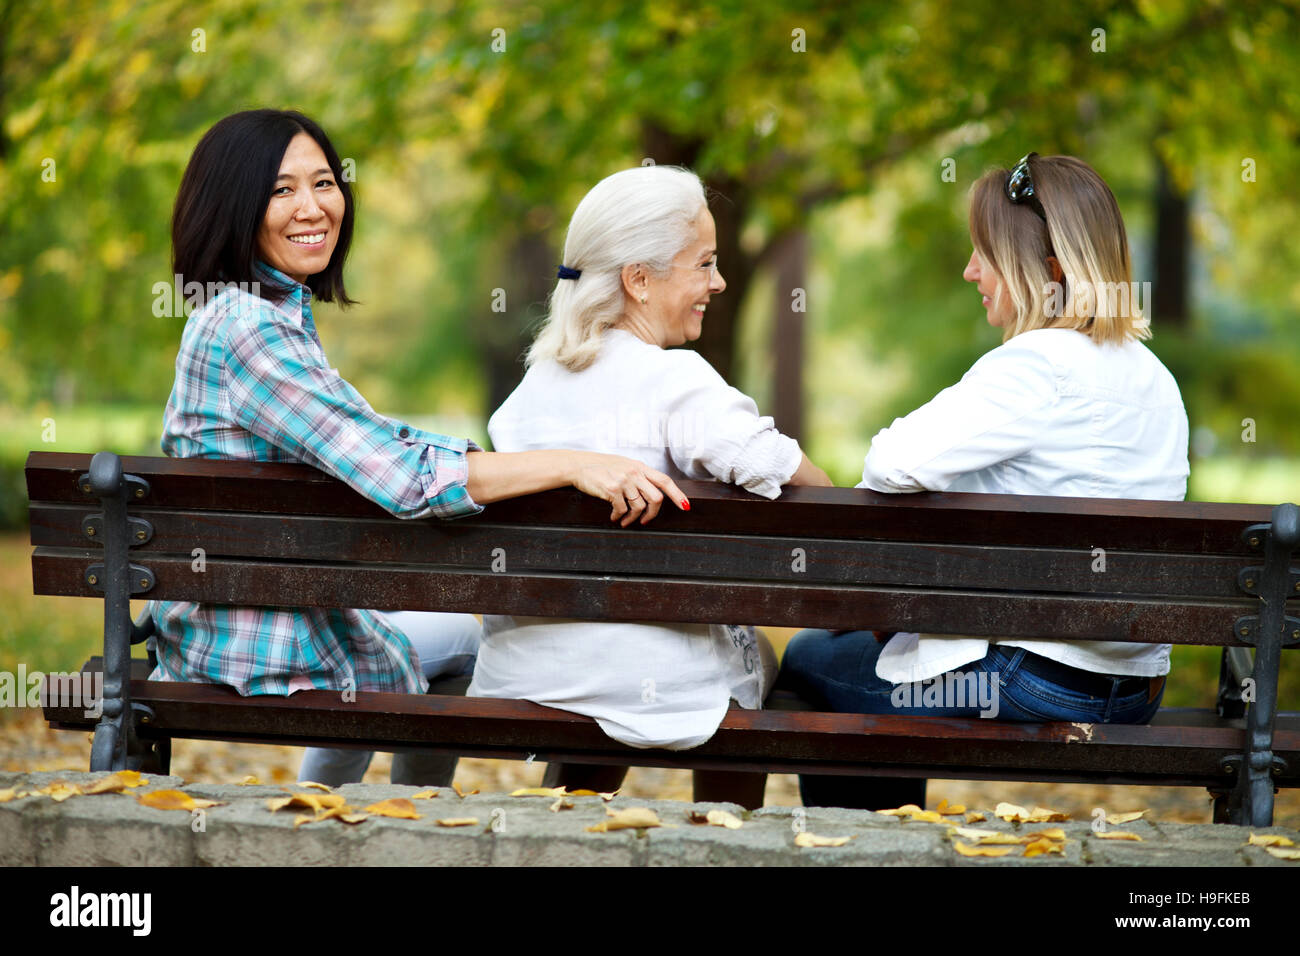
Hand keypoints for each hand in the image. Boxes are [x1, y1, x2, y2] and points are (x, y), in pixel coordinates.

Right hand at [568, 452, 689, 525]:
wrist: (579, 465)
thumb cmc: (601, 466)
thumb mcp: (624, 465)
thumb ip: (639, 475)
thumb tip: (654, 490)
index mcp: (640, 466)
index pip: (665, 481)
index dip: (677, 494)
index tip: (685, 506)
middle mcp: (634, 472)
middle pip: (656, 498)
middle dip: (652, 513)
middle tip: (645, 520)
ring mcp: (624, 480)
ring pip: (639, 506)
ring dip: (632, 518)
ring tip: (625, 520)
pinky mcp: (612, 489)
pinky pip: (622, 509)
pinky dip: (619, 516)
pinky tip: (614, 516)